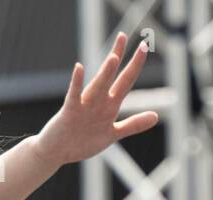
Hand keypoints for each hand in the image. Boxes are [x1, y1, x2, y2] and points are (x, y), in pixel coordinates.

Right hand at [36, 33, 158, 167]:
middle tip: (123, 35)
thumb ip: (133, 125)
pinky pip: (74, 96)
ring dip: (105, 73)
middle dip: (119, 57)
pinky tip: (79, 68)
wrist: (57, 151)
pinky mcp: (70, 113)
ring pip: (97, 87)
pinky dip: (77, 83)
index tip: (143, 46)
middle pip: (111, 76)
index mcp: (110, 105)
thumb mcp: (113, 134)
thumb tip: (156, 116)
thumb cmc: (83, 141)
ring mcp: (84, 106)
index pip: (124, 80)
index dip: (134, 64)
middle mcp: (98, 101)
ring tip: (114, 57)